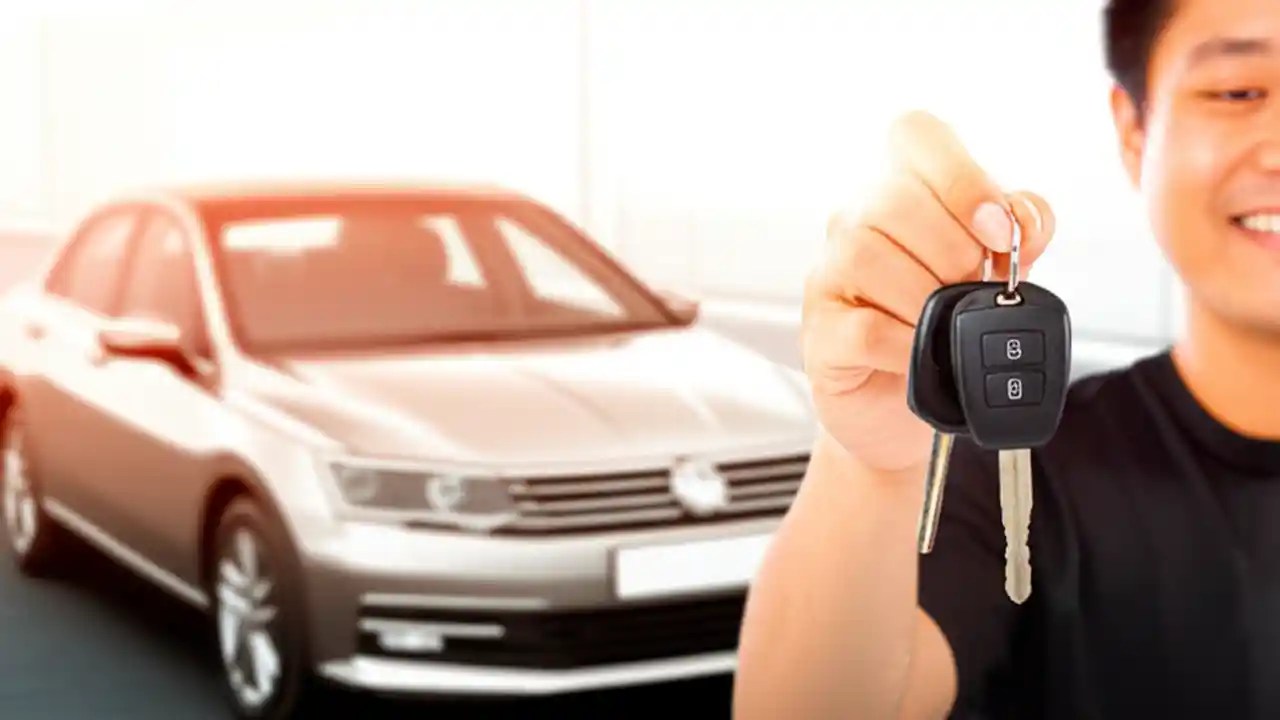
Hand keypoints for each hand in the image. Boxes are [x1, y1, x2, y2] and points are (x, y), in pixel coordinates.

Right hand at [802, 111, 1055, 471]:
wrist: (903, 410)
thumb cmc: (945, 328)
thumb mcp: (997, 271)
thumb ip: (1021, 232)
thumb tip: (1024, 219)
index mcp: (902, 192)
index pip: (914, 135)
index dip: (960, 175)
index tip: (995, 228)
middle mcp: (855, 222)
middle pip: (892, 198)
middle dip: (953, 250)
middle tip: (974, 289)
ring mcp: (830, 275)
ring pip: (867, 255)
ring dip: (926, 296)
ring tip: (946, 324)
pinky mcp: (820, 331)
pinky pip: (864, 326)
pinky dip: (908, 344)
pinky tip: (923, 355)